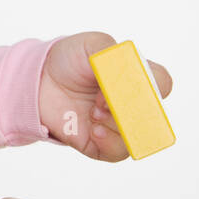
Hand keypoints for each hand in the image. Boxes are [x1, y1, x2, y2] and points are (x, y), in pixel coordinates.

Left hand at [38, 32, 172, 161]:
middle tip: (101, 100)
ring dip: (116, 123)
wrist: (37, 80)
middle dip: (128, 107)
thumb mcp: (91, 46)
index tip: (121, 79)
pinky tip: (95, 129)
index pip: (161, 83)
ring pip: (137, 134)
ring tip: (93, 111)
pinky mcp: (101, 142)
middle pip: (152, 113)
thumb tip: (130, 75)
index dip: (148, 84)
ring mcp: (117, 124)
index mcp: (137, 76)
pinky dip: (110, 141)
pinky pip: (118, 152)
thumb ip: (113, 54)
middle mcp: (132, 102)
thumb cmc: (69, 60)